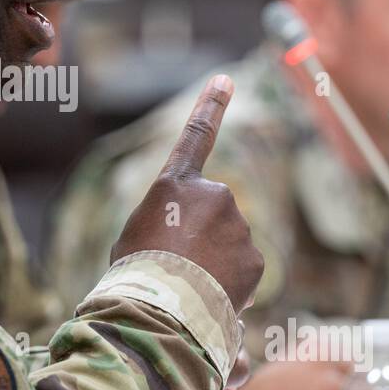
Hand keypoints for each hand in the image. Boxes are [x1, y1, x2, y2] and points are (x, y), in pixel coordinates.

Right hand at [110, 74, 263, 315]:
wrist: (157, 310)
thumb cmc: (134, 275)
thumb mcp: (137, 240)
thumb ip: (169, 230)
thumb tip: (198, 254)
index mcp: (175, 184)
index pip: (196, 135)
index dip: (211, 105)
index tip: (226, 79)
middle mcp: (213, 194)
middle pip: (213, 215)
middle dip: (202, 238)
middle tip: (176, 267)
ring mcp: (237, 225)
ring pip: (229, 244)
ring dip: (214, 264)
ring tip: (188, 286)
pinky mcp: (254, 257)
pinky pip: (243, 269)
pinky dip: (231, 284)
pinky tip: (209, 297)